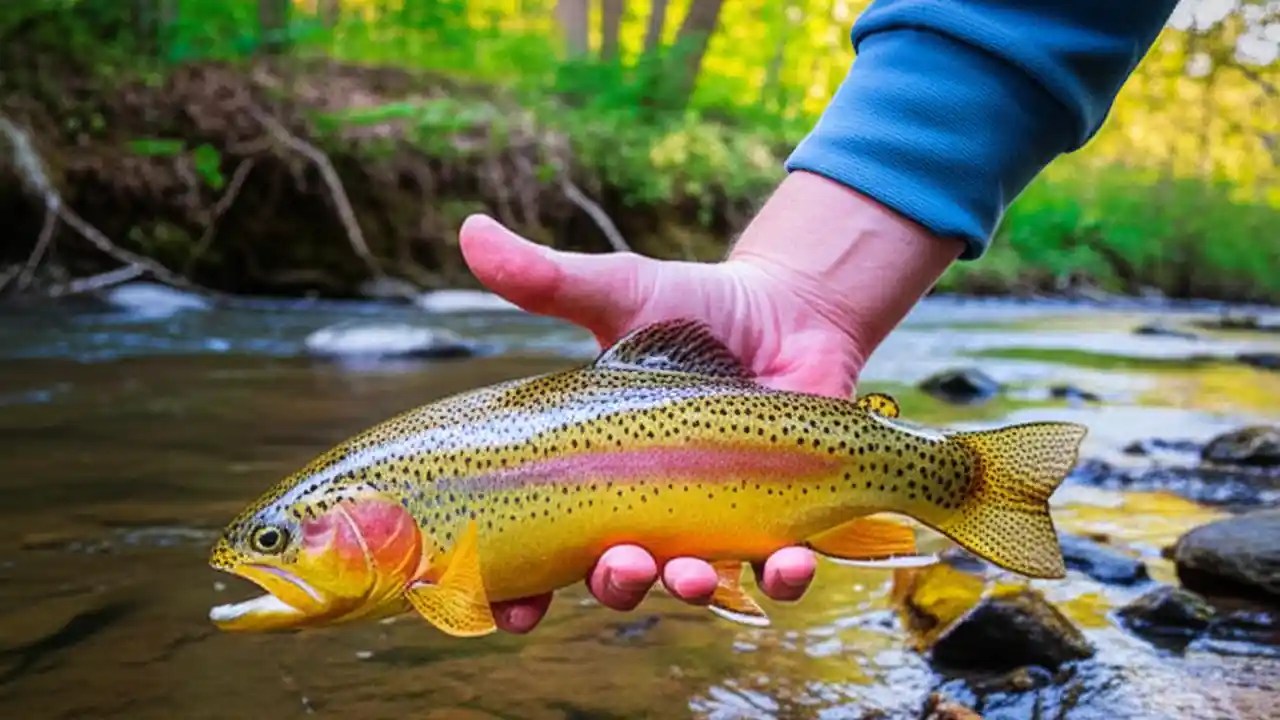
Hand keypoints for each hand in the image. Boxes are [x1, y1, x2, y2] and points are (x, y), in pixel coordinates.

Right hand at [459, 171, 961, 632]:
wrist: (785, 307)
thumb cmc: (692, 308)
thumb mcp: (618, 294)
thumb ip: (548, 281)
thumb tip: (470, 230)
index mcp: (597, 474)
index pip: (545, 550)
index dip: (520, 589)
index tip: (508, 607)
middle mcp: (651, 509)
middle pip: (618, 577)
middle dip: (615, 585)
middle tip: (620, 565)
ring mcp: (715, 519)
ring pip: (693, 584)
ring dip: (689, 592)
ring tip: (689, 577)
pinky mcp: (781, 515)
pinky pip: (780, 568)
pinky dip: (784, 577)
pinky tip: (787, 564)